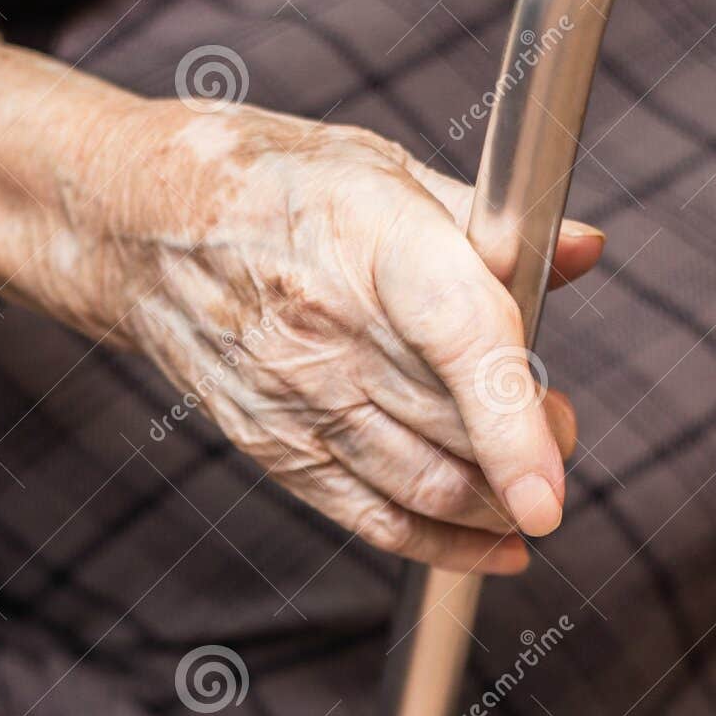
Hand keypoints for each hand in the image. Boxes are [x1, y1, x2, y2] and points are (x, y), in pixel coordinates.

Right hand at [0, 36, 603, 573]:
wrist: (133, 225)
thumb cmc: (266, 183)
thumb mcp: (381, 167)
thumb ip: (488, 224)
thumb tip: (582, 251)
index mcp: (367, 240)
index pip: (460, 342)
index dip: (513, 424)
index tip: (555, 488)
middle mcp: (325, 330)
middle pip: (452, 426)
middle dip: (529, 451)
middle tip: (563, 430)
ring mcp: (292, 397)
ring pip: (419, 483)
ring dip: (492, 502)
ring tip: (527, 485)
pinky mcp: (271, 445)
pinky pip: (368, 515)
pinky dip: (438, 543)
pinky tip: (493, 548)